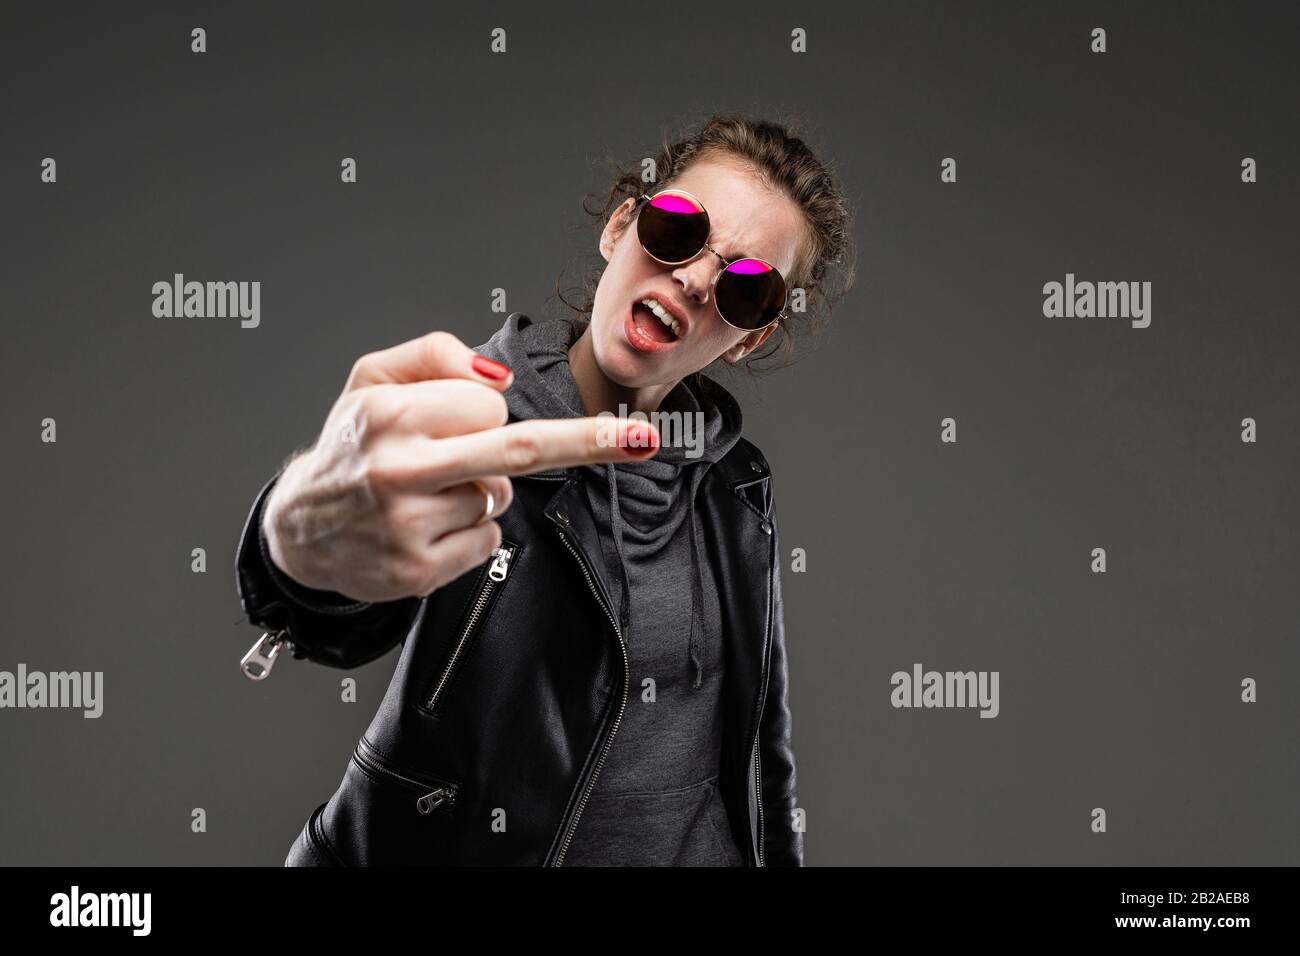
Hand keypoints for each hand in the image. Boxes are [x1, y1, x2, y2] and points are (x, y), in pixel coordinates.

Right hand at [261, 330, 658, 601]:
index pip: (489, 403)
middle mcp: (397, 469)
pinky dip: (471, 531)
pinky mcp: (420, 571)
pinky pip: (489, 540)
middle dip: (588, 442)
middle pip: (516, 449)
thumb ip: (435, 355)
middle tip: (644, 439)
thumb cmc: (352, 444)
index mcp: (388, 414)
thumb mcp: (372, 378)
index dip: (485, 410)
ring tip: (424, 494)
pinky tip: (425, 527)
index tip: (478, 415)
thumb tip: (499, 375)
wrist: (300, 530)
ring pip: (499, 497)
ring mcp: (409, 525)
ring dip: (479, 491)